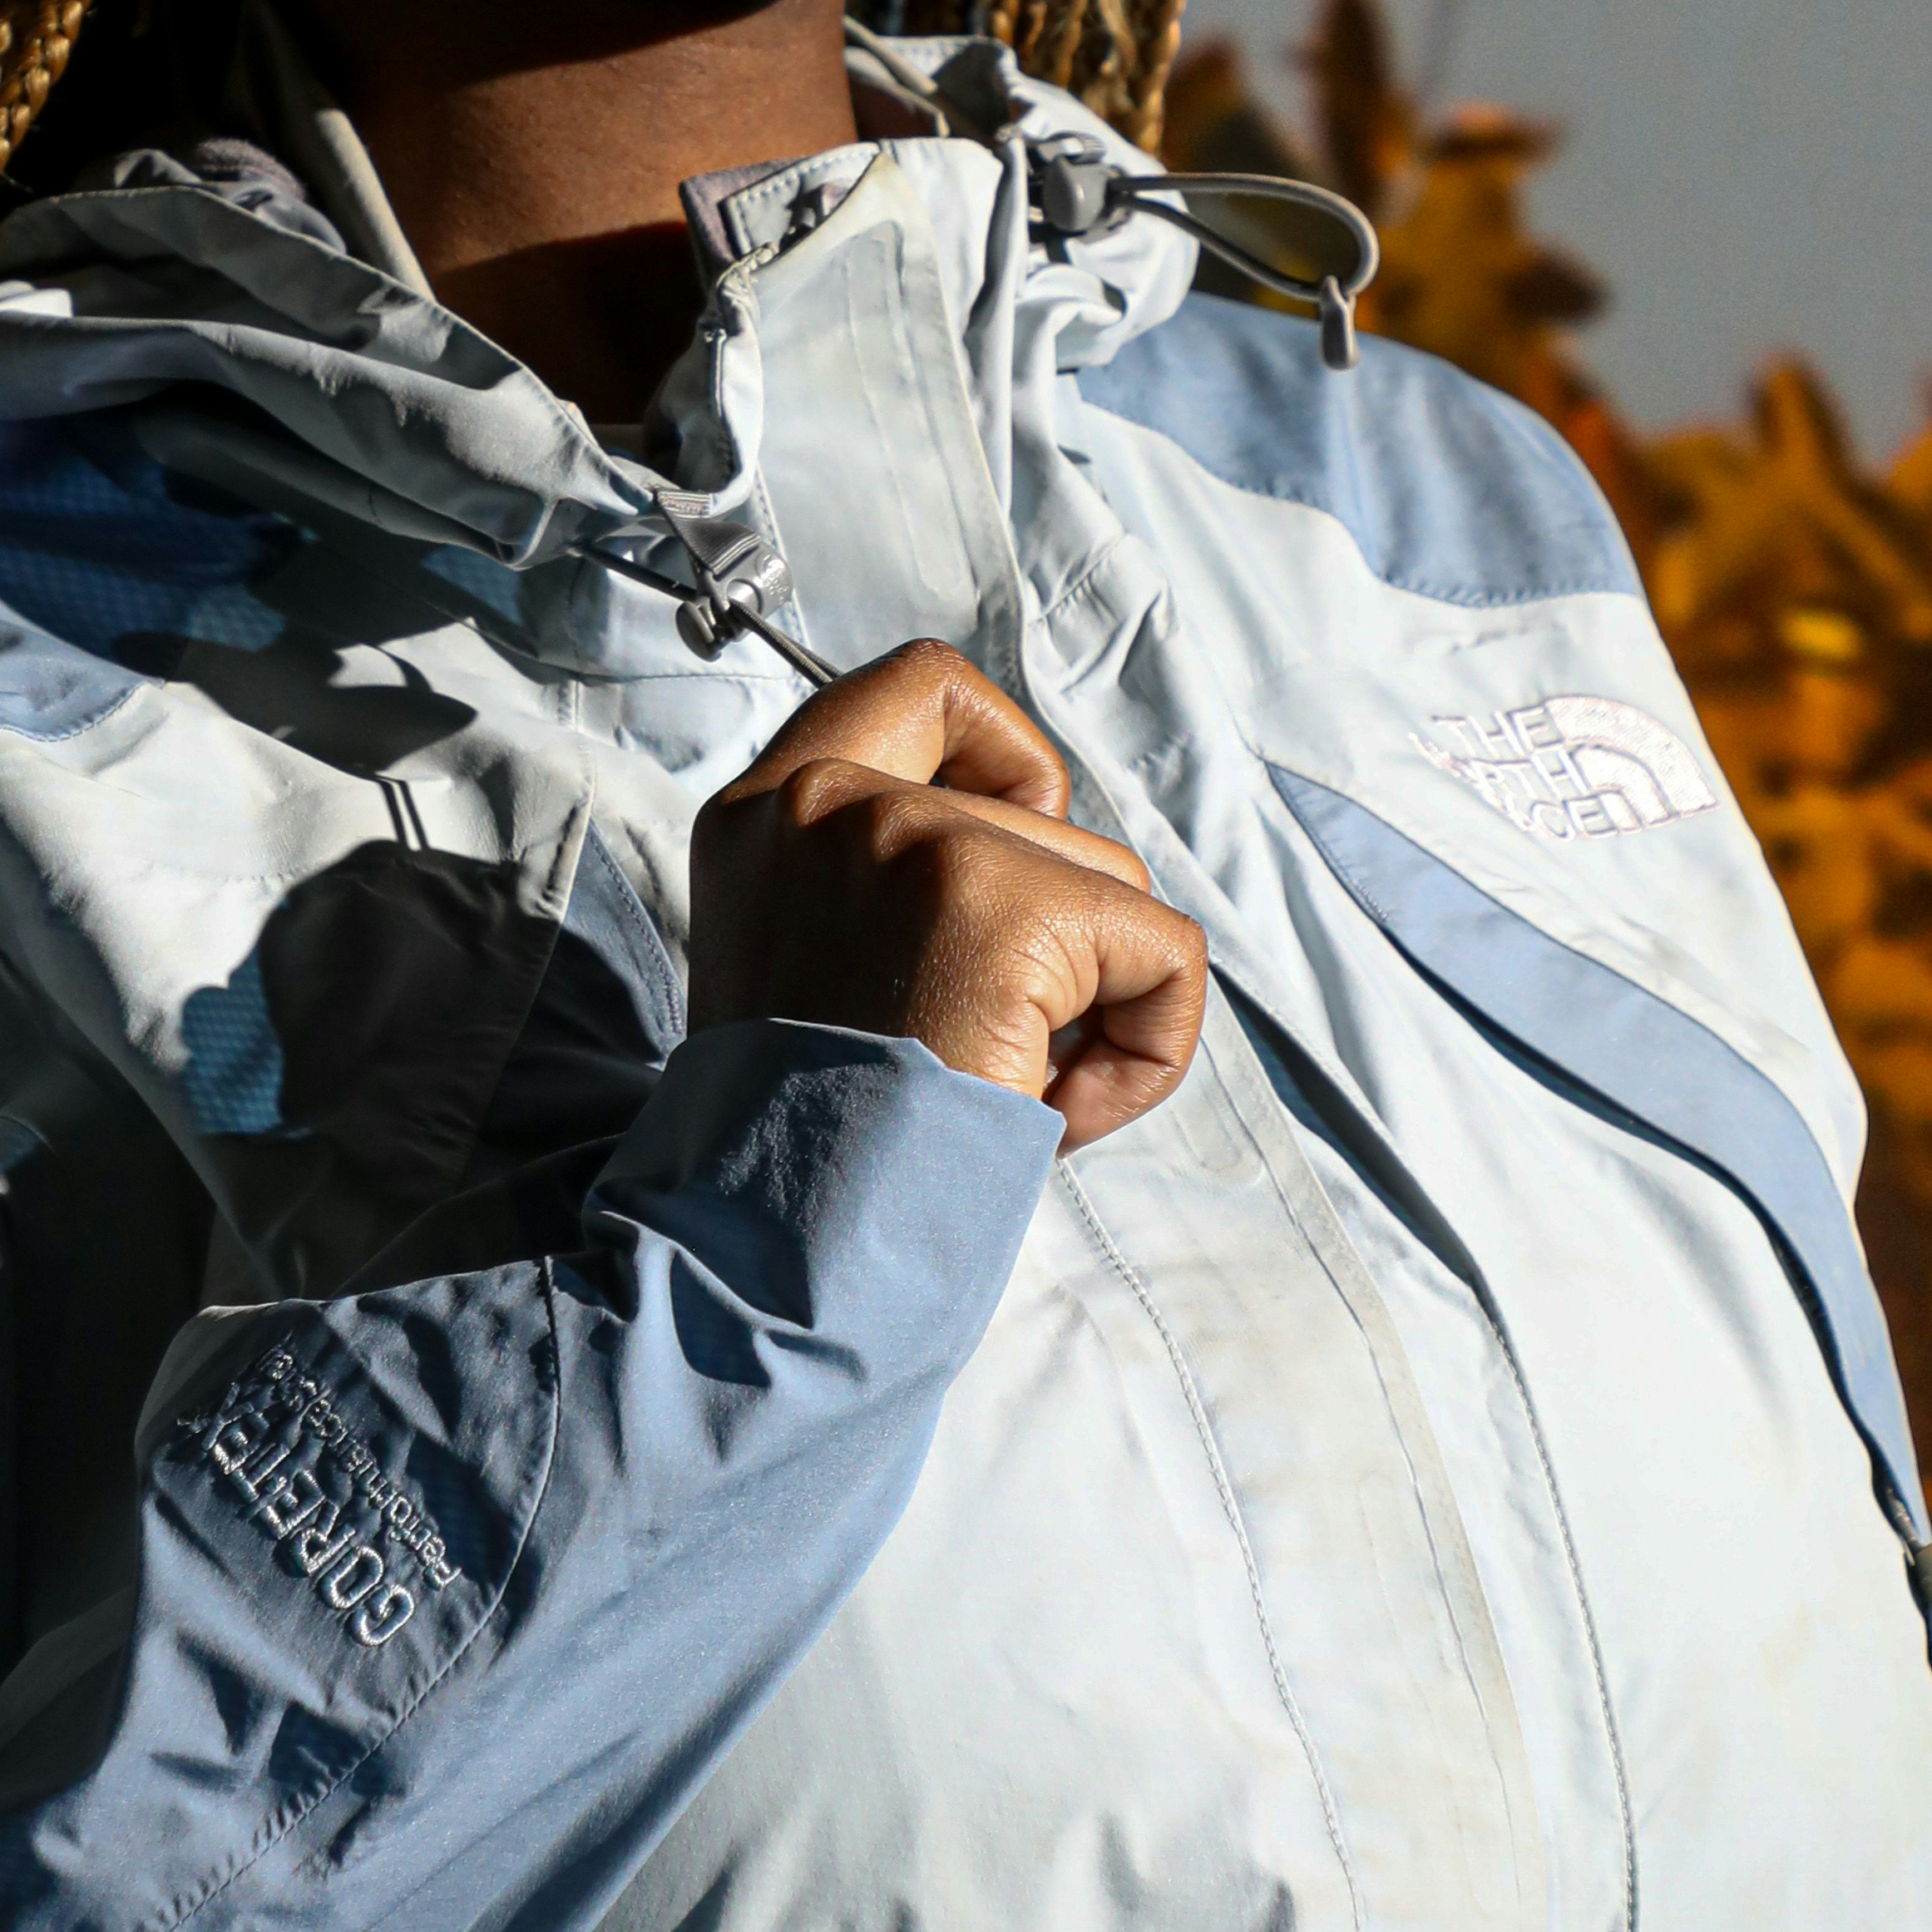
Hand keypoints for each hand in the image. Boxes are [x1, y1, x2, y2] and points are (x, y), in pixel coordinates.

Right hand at [689, 642, 1206, 1149]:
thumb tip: (1036, 871)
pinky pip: (1165, 954)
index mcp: (766, 812)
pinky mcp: (1006, 907)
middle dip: (1056, 929)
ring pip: (1108, 884)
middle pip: (1040, 808)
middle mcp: (827, 802)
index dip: (994, 753)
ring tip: (1013, 1090)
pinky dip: (1150, 1044)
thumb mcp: (800, 965)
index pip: (915, 686)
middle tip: (991, 1039)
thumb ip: (879, 886)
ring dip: (1096, 1001)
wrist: (779, 1245)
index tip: (1001, 846)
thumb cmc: (807, 1141)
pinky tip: (1062, 1114)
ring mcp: (916, 842)